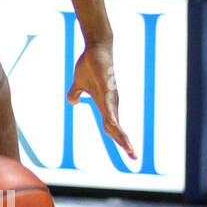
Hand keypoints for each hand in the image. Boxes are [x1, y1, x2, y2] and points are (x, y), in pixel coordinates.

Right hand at [67, 41, 135, 160]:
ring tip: (128, 148)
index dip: (120, 141)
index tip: (130, 155)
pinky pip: (109, 104)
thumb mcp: (78, 84)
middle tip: (134, 157)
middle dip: (125, 143)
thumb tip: (73, 102)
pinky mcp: (107, 86)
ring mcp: (110, 96)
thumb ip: (76, 94)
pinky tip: (113, 122)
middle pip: (117, 128)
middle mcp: (111, 103)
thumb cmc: (89, 66)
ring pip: (115, 119)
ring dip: (121, 135)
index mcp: (105, 105)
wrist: (95, 50)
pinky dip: (111, 115)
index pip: (113, 128)